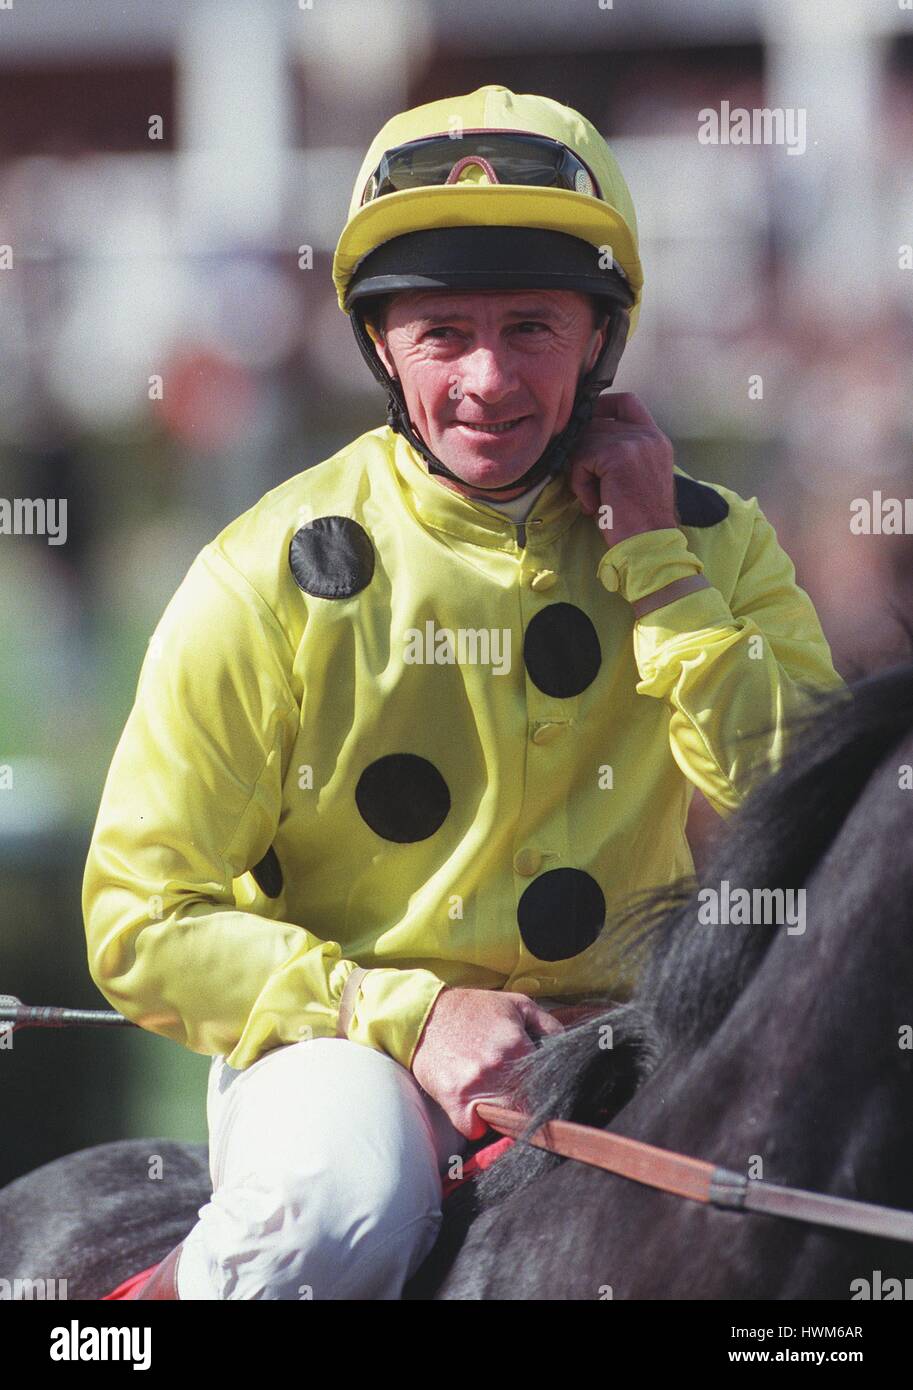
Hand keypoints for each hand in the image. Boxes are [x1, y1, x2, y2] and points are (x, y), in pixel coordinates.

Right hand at [410, 987, 564, 1139]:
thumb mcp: (518, 1004)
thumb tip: (569, 1048)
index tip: (546, 1098)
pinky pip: (473, 1129)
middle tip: (521, 1099)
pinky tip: (475, 1107)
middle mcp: (497, 1068)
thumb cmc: (474, 1009)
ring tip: (497, 1100)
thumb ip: (549, 1026)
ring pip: (503, 1120)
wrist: (426, 1014)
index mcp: (517, 1045)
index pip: (545, 1088)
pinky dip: (476, 1124)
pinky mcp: (453, 1098)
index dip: (548, 1096)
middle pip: (526, 1107)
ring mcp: (474, 1085)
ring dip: (503, 1116)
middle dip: (526, 1106)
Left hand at [567, 391, 678, 548]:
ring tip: (595, 499)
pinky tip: (595, 505)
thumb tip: (581, 440)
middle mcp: (648, 435)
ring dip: (580, 473)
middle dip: (583, 453)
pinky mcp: (616, 454)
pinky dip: (580, 484)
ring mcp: (633, 442)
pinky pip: (580, 459)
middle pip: (596, 423)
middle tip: (589, 487)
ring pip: (584, 442)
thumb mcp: (634, 478)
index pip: (627, 401)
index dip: (601, 407)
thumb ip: (618, 453)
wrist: (649, 543)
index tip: (586, 428)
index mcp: (655, 439)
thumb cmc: (638, 521)